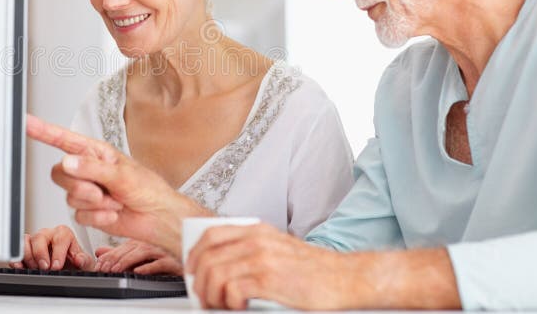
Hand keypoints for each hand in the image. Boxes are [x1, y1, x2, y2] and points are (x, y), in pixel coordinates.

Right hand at [9, 226, 93, 270]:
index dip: (58, 252)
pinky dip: (17, 258)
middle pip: (40, 237)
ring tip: (35, 268)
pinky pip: (18, 248)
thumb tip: (79, 259)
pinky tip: (21, 266)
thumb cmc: (74, 263)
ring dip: (29, 256)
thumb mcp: (84, 263)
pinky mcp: (26, 249)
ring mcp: (36, 241)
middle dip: (41, 254)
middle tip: (45, 267)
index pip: (60, 238)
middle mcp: (49, 234)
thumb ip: (84, 261)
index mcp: (64, 234)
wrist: (67, 270)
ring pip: (27, 241)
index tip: (57, 266)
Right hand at [26, 114, 212, 255]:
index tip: (26, 123)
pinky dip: (98, 215)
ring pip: (70, 196)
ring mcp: (87, 191)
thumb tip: (68, 162)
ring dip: (94, 202)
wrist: (157, 217)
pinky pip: (79, 214)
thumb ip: (92, 168)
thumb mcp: (121, 173)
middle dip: (80, 184)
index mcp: (95, 153)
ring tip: (114, 200)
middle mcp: (88, 170)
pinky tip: (113, 212)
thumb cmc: (148, 189)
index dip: (43, 131)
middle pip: (60, 173)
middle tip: (99, 189)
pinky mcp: (89, 211)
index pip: (63, 140)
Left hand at [93, 240, 182, 274]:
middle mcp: (152, 244)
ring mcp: (163, 250)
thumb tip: (99, 252)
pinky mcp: (174, 260)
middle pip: (130, 249)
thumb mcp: (137, 256)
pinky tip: (138, 271)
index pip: (122, 247)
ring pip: (142, 253)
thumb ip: (119, 253)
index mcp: (142, 242)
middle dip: (114, 260)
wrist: (190, 261)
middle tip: (103, 269)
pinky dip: (149, 267)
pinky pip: (160, 262)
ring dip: (127, 262)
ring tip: (116, 270)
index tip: (98, 266)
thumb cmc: (164, 258)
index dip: (109, 256)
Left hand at [185, 223, 355, 309]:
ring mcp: (262, 259)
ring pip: (215, 274)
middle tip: (203, 297)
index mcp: (256, 231)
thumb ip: (252, 248)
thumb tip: (222, 265)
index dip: (195, 254)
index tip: (191, 270)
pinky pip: (232, 290)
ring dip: (211, 295)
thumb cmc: (314, 269)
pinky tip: (239, 307)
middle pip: (207, 256)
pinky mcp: (269, 280)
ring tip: (219, 306)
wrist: (345, 278)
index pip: (211, 235)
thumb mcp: (278, 247)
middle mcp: (256, 241)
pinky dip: (229, 303)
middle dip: (198, 280)